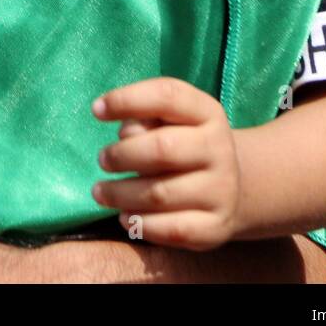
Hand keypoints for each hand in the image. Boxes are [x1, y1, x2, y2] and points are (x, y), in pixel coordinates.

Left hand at [92, 76, 241, 251]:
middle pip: (163, 148)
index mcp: (207, 112)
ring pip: (161, 193)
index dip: (127, 100)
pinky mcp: (216, 227)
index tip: (96, 110)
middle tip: (102, 160)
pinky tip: (125, 217)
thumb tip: (125, 136)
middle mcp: (220, 149)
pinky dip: (141, 224)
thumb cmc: (181, 142)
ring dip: (121, 194)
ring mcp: (222, 190)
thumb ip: (143, 118)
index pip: (168, 96)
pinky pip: (172, 230)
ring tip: (101, 192)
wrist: (229, 185)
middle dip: (122, 155)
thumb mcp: (167, 120)